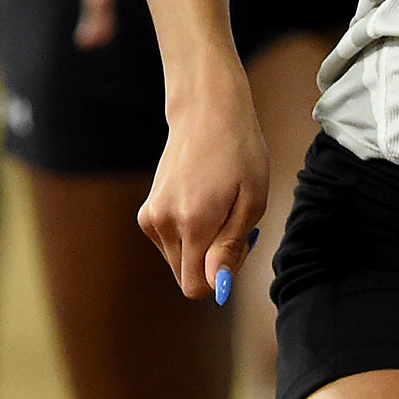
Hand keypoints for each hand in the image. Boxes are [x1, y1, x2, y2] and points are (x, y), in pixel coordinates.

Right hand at [138, 67, 268, 301]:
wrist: (206, 111)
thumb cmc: (239, 151)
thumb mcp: (252, 200)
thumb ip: (230, 247)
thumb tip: (215, 287)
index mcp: (191, 222)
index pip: (196, 286)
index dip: (221, 276)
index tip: (238, 245)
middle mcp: (163, 223)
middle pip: (187, 275)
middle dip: (212, 261)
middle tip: (233, 220)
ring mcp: (150, 216)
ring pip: (179, 260)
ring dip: (201, 246)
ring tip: (218, 205)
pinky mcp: (146, 212)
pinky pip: (170, 243)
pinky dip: (188, 233)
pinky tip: (201, 200)